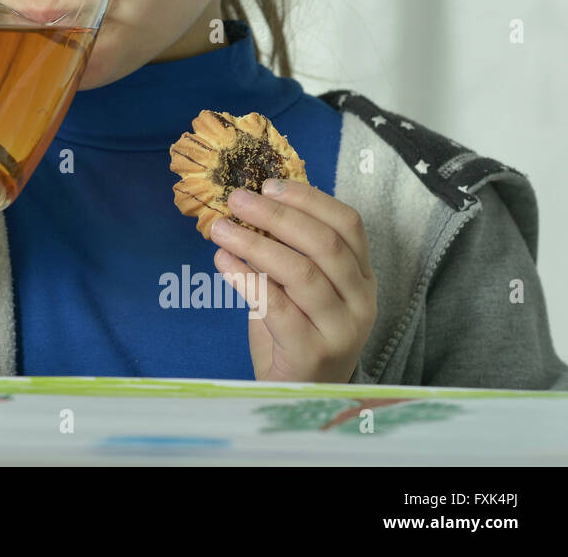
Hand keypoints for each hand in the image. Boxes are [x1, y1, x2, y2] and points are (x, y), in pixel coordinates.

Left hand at [208, 178, 376, 382]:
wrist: (298, 396)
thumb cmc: (295, 333)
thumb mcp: (299, 287)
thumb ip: (287, 250)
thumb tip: (250, 202)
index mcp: (362, 276)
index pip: (348, 224)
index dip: (309, 199)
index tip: (269, 185)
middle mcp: (362, 300)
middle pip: (324, 244)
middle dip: (276, 216)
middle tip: (237, 200)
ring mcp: (342, 329)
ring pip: (301, 273)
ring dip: (254, 244)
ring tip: (220, 229)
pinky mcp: (313, 352)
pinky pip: (277, 307)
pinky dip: (246, 278)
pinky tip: (222, 262)